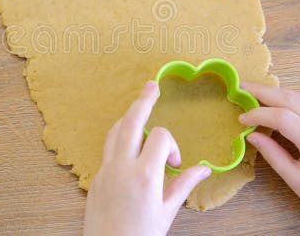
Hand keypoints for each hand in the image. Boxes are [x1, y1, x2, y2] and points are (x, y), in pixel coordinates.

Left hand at [84, 81, 211, 235]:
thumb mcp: (167, 212)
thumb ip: (183, 185)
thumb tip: (204, 170)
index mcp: (144, 176)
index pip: (159, 136)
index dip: (171, 144)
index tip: (174, 163)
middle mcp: (121, 168)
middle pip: (131, 122)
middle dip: (142, 101)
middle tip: (152, 85)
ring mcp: (105, 171)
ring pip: (114, 131)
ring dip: (128, 117)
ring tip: (140, 107)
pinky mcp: (95, 178)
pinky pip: (107, 148)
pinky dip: (119, 137)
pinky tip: (129, 139)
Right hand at [239, 82, 299, 235]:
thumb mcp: (294, 179)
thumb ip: (272, 154)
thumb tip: (252, 135)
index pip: (282, 117)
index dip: (258, 114)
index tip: (241, 118)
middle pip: (291, 99)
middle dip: (264, 92)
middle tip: (242, 87)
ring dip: (277, 92)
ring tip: (255, 91)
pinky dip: (290, 99)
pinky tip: (277, 100)